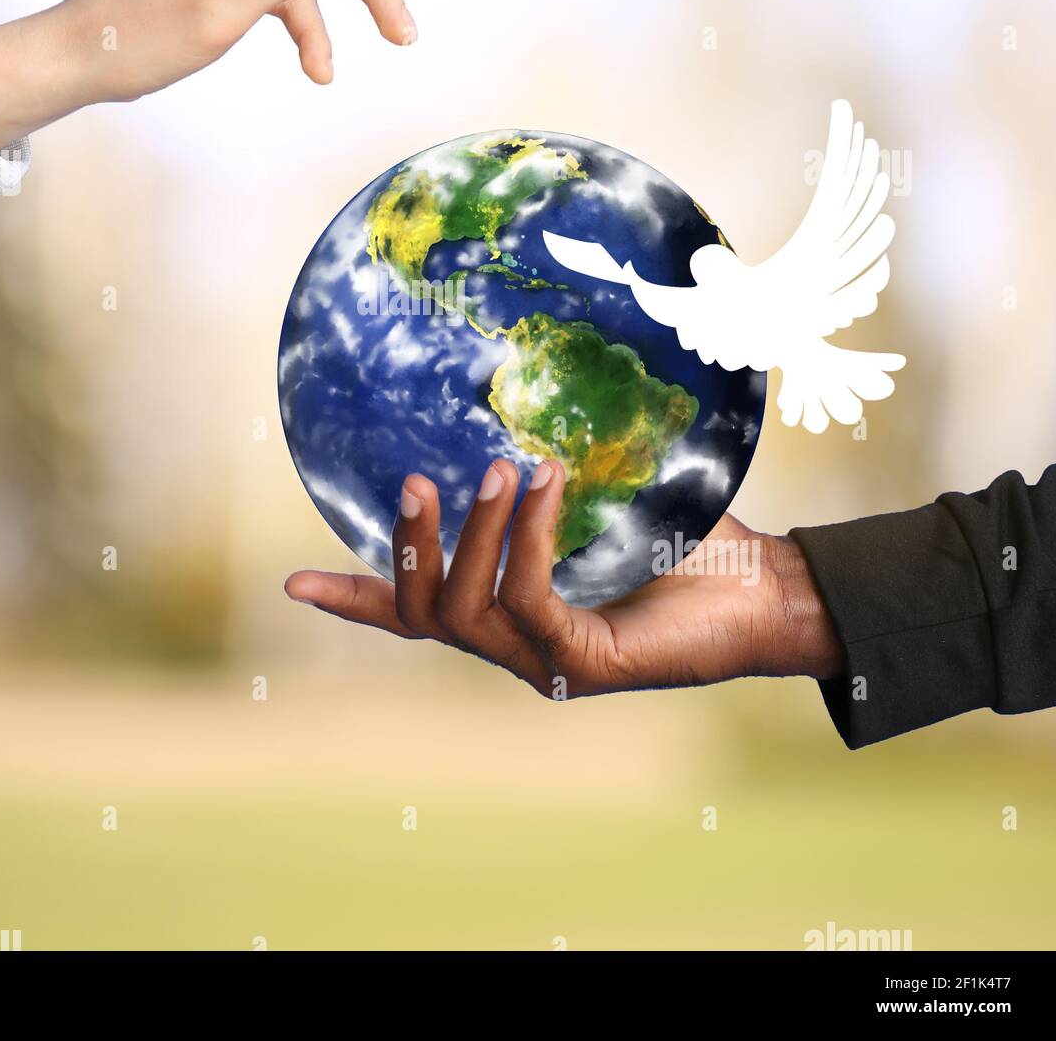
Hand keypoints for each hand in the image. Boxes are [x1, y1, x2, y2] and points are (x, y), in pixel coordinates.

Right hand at [285, 459, 844, 696]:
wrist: (767, 590)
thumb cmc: (688, 539)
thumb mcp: (603, 492)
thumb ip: (555, 465)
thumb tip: (519, 388)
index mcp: (508, 608)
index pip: (413, 609)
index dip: (352, 595)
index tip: (288, 581)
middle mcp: (514, 644)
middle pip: (422, 613)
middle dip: (406, 547)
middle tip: (414, 482)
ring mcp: (544, 662)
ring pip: (464, 610)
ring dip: (474, 532)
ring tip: (500, 467)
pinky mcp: (582, 666)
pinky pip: (529, 601)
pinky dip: (530, 536)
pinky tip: (548, 483)